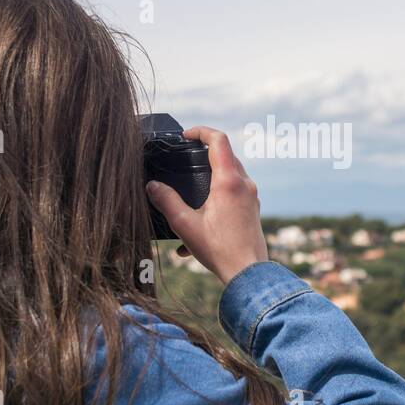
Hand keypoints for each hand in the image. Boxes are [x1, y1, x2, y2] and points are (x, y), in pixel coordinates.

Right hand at [145, 126, 268, 284]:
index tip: (186, 136)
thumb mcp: (184, 224)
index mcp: (229, 181)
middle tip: (186, 158)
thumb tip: (152, 186)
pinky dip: (217, 196)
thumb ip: (166, 201)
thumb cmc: (219, 250)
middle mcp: (244, 184)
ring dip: (211, 177)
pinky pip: (234, 193)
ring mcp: (251, 197)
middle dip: (204, 154)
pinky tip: (199, 222)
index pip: (219, 140)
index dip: (201, 132)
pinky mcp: (252, 209)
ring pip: (231, 174)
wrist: (247, 273)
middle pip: (226, 155)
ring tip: (190, 194)